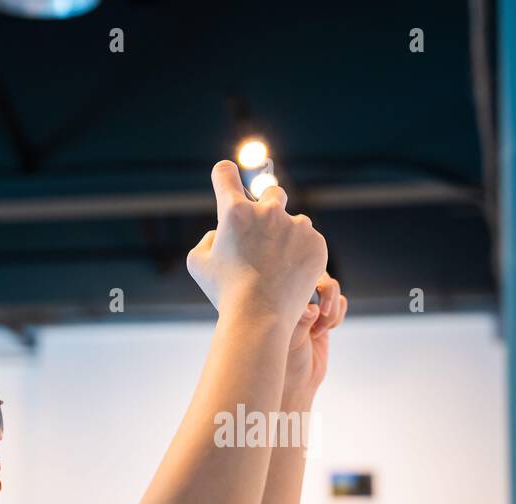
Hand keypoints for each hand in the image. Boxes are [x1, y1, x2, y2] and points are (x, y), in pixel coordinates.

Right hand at [186, 160, 328, 322]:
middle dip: (268, 208)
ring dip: (287, 236)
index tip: (226, 177)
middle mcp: (267, 211)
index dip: (224, 175)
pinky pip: (309, 241)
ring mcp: (296, 226)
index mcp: (234, 211)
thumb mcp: (198, 264)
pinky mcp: (317, 243)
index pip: (225, 173)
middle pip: (271, 191)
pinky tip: (292, 275)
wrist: (261, 319)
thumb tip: (222, 231)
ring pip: (294, 221)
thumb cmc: (225, 293)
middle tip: (264, 235)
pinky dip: (302, 254)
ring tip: (278, 267)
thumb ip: (208, 238)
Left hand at [284, 273, 347, 396]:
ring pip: (333, 290)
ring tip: (320, 330)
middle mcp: (295, 297)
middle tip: (322, 318)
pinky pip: (341, 303)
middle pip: (321, 278)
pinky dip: (338, 315)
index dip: (313, 285)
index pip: (299, 275)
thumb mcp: (291, 341)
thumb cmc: (285, 360)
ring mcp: (311, 305)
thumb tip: (311, 308)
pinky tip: (327, 330)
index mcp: (280, 298)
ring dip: (332, 310)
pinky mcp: (324, 316)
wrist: (298, 381)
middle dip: (327, 297)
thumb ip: (300, 322)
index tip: (314, 310)